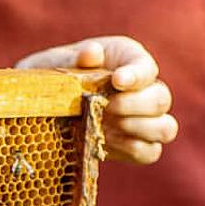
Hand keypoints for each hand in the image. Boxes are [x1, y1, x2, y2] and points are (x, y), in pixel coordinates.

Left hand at [15, 36, 174, 164]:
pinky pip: (150, 152)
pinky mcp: (134, 145)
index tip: (117, 81)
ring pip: (166, 127)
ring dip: (142, 128)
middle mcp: (140, 89)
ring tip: (110, 124)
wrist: (38, 110)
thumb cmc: (47, 79)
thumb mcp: (49, 65)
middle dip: (137, 104)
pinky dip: (135, 150)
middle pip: (162, 98)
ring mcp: (141, 119)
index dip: (137, 75)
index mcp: (126, 60)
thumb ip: (70, 59)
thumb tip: (92, 52)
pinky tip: (108, 142)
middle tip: (108, 106)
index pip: (146, 67)